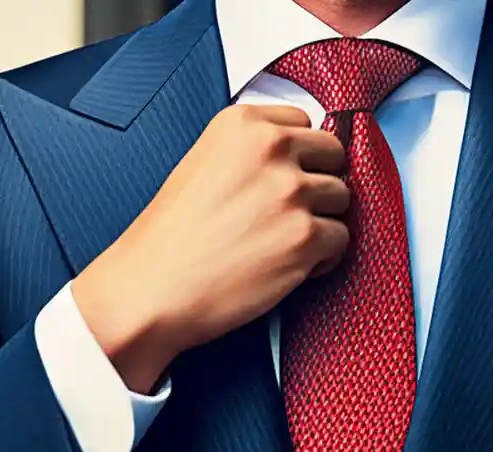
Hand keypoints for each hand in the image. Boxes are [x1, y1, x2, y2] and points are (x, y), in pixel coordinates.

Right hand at [71, 104, 349, 392]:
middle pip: (333, 155)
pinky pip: (341, 239)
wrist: (151, 289)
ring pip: (341, 198)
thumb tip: (300, 161)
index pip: (306, 122)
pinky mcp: (306, 237)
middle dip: (318, 183)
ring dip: (322, 221)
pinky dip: (322, 257)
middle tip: (290, 213)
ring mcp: (291, 192)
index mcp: (242, 124)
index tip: (284, 178)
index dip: (299, 156)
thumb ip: (251, 153)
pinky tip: (289, 265)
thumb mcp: (202, 165)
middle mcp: (271, 149)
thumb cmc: (170, 238)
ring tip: (284, 242)